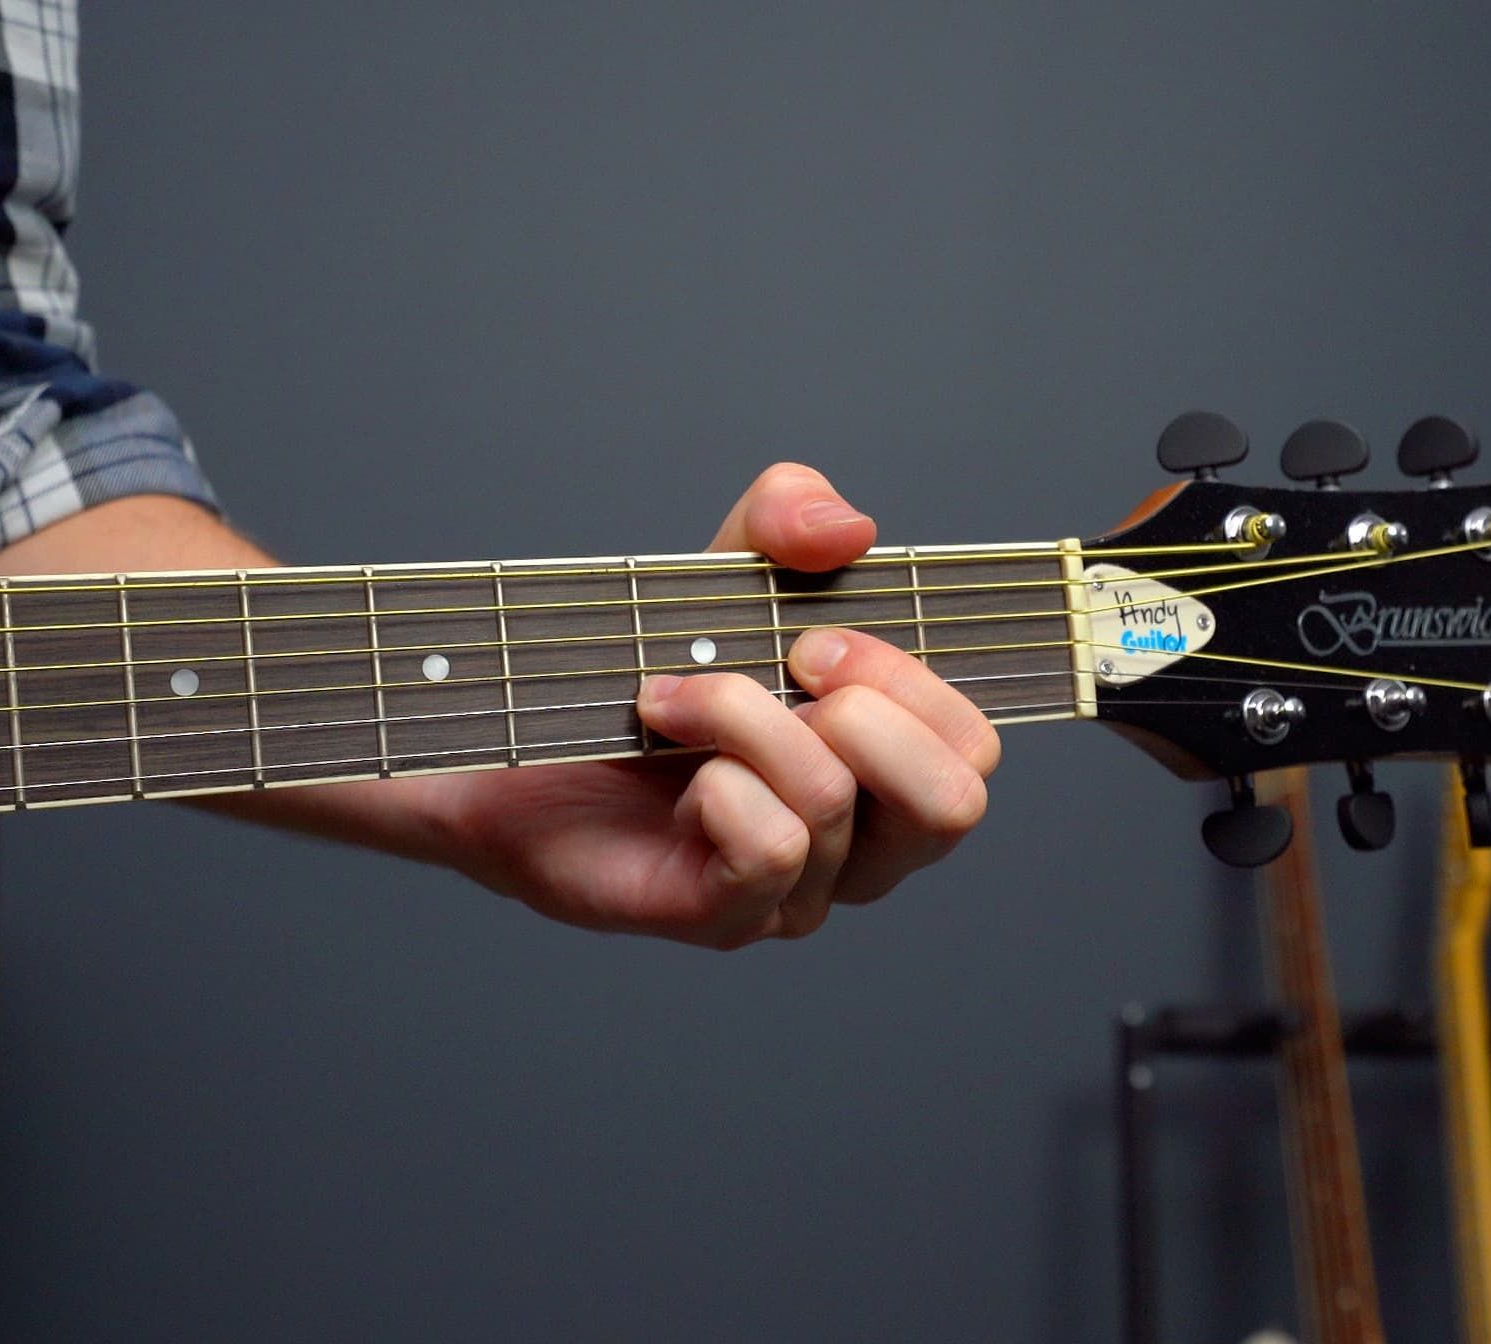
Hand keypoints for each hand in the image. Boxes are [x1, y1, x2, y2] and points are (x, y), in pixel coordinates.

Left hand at [422, 464, 999, 947]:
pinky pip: (771, 849)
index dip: (909, 678)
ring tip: (669, 699)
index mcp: (886, 769)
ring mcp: (800, 892)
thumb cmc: (640, 674)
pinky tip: (671, 768)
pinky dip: (718, 783)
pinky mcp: (730, 917)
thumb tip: (850, 529)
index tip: (813, 636)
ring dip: (742, 717)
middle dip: (865, 707)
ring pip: (833, 799)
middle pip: (953, 802)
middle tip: (777, 666)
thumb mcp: (724, 572)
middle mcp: (862, 845)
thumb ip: (791, 521)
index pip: (973, 748)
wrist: (517, 741)